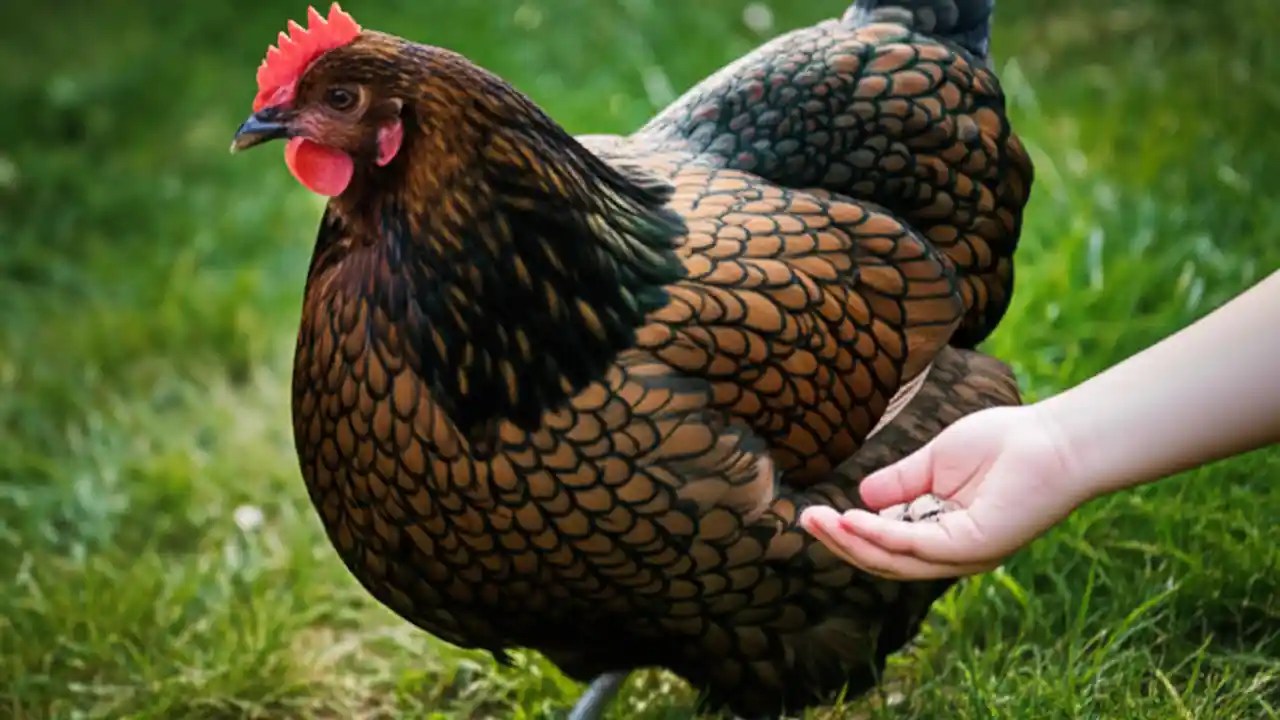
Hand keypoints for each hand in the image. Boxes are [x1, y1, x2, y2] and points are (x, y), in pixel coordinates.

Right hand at [800, 404, 1086, 579]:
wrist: (1054, 439)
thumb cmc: (1004, 443)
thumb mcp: (934, 461)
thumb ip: (900, 482)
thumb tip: (859, 497)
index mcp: (943, 534)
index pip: (887, 545)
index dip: (848, 533)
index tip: (813, 514)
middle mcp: (951, 553)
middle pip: (884, 560)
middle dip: (840, 542)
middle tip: (804, 522)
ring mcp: (964, 554)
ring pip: (895, 560)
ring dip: (851, 542)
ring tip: (817, 522)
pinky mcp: (974, 547)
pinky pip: (917, 546)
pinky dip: (881, 535)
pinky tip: (852, 519)